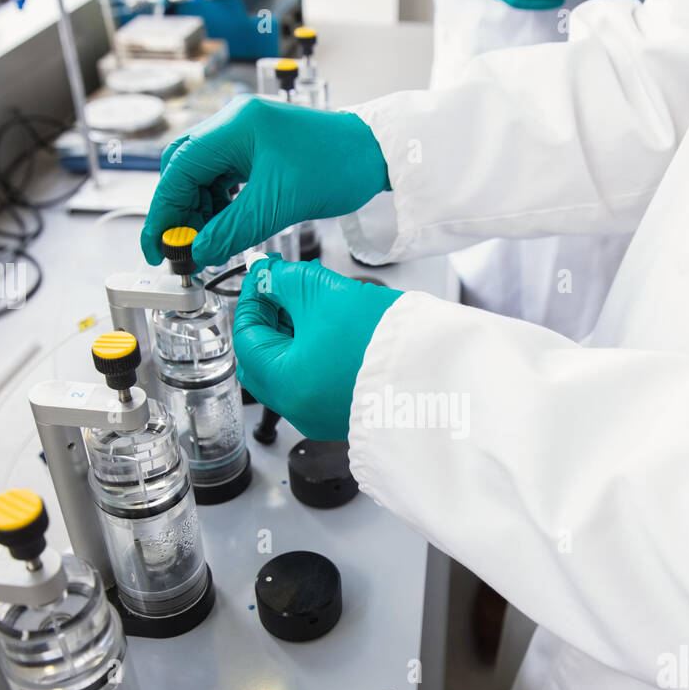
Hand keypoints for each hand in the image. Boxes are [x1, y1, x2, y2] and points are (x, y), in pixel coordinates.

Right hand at [141, 96, 389, 268]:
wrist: (374, 154)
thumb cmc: (335, 167)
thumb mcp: (278, 205)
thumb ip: (232, 230)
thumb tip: (197, 252)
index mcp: (233, 127)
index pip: (178, 170)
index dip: (162, 212)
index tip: (155, 247)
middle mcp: (233, 125)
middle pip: (184, 170)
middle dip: (178, 212)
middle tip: (177, 250)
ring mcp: (245, 136)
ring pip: (203, 176)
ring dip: (199, 211)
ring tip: (203, 245)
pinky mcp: (258, 150)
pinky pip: (225, 179)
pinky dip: (219, 206)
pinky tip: (223, 229)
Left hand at [233, 255, 401, 441]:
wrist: (442, 371)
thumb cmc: (385, 337)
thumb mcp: (322, 292)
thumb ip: (284, 280)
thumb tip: (265, 275)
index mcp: (283, 384)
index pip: (245, 335)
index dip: (253, 297)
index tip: (266, 273)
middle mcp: (297, 409)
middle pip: (261, 358)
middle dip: (270, 318)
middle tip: (284, 287)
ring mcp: (321, 416)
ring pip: (287, 370)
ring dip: (291, 335)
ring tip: (312, 303)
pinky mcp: (344, 413)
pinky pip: (313, 381)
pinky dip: (311, 354)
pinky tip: (330, 329)